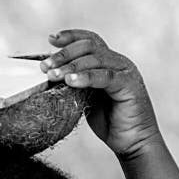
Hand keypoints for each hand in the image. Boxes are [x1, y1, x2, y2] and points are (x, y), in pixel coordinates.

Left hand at [40, 29, 160, 158]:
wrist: (133, 142)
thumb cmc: (109, 122)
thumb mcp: (87, 98)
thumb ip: (76, 84)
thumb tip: (51, 75)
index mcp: (108, 62)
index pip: (89, 40)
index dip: (70, 36)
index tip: (51, 39)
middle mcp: (118, 62)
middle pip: (89, 46)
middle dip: (64, 54)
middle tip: (45, 66)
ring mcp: (124, 72)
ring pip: (95, 59)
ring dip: (70, 66)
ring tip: (52, 76)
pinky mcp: (129, 85)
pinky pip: (105, 76)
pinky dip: (86, 77)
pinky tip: (71, 81)